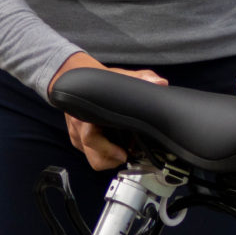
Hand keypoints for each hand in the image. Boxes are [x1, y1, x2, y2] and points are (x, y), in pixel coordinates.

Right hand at [51, 52, 166, 171]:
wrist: (76, 76)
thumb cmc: (97, 78)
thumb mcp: (120, 75)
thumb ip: (141, 77)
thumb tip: (159, 83)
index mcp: (87, 113)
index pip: (90, 138)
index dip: (108, 149)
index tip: (124, 153)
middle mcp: (79, 126)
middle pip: (93, 156)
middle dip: (112, 159)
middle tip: (127, 152)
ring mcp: (77, 135)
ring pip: (92, 158)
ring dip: (109, 157)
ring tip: (122, 148)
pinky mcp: (78, 140)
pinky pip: (90, 154)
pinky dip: (104, 152)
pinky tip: (114, 143)